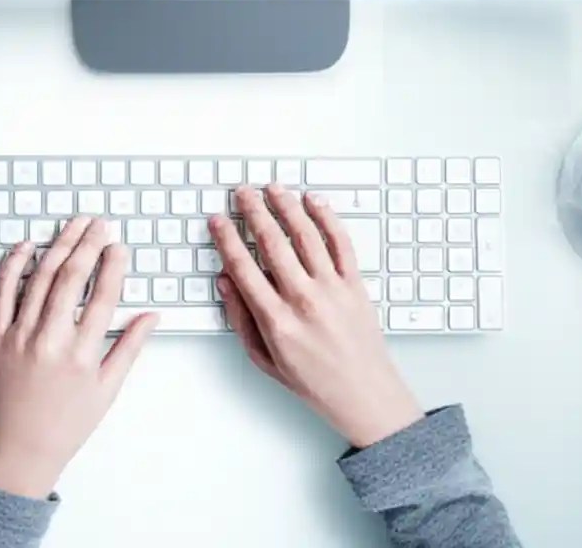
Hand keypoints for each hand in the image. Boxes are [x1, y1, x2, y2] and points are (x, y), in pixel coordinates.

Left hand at [0, 217, 158, 497]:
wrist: (19, 451)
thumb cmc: (65, 425)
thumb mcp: (107, 389)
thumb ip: (129, 347)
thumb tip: (151, 316)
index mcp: (82, 354)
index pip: (104, 296)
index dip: (114, 265)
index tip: (119, 246)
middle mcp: (50, 341)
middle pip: (72, 278)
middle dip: (88, 244)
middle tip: (99, 224)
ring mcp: (20, 337)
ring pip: (39, 278)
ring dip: (58, 246)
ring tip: (72, 226)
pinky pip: (2, 293)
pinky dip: (13, 265)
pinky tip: (26, 246)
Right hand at [211, 185, 422, 448]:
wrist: (362, 393)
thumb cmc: (313, 380)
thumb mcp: (264, 359)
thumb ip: (241, 318)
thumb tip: (225, 281)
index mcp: (276, 321)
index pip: (243, 267)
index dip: (226, 239)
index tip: (218, 221)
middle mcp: (304, 300)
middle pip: (272, 243)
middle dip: (253, 211)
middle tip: (242, 193)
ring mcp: (332, 289)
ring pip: (306, 235)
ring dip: (287, 206)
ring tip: (273, 188)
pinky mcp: (355, 284)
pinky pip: (341, 242)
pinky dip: (328, 217)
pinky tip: (314, 201)